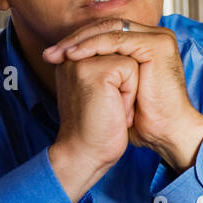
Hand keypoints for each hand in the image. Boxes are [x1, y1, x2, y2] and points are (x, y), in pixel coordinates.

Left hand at [43, 18, 202, 171]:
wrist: (165, 132)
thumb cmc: (142, 118)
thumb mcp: (115, 88)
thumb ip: (102, 69)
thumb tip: (69, 62)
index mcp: (146, 42)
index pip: (106, 31)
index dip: (78, 40)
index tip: (52, 54)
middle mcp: (154, 36)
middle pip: (106, 26)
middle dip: (75, 38)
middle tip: (50, 52)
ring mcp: (158, 38)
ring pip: (110, 30)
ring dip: (80, 40)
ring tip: (59, 54)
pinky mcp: (157, 45)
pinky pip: (118, 39)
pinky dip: (93, 45)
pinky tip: (74, 55)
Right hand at [47, 52, 138, 202]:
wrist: (85, 154)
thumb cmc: (97, 128)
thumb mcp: (101, 92)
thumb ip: (107, 69)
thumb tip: (131, 52)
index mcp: (71, 59)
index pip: (110, 48)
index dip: (120, 78)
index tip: (103, 104)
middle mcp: (73, 55)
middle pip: (121, 51)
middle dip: (123, 82)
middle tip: (108, 107)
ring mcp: (83, 61)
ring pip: (128, 60)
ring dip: (128, 88)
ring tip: (112, 108)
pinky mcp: (98, 71)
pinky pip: (131, 69)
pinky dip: (130, 93)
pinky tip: (115, 110)